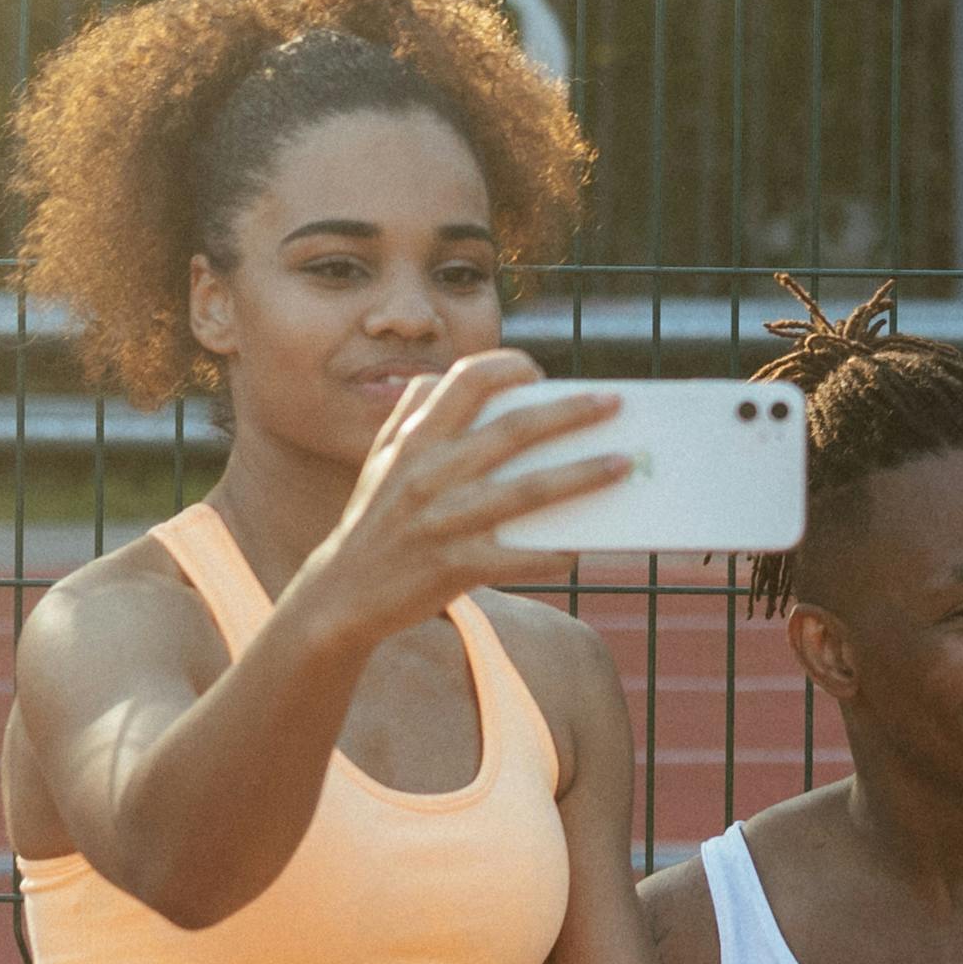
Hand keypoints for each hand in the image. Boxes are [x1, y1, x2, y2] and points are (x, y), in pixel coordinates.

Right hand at [311, 348, 632, 622]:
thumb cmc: (374, 520)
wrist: (340, 596)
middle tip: (615, 402)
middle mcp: (430, 474)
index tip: (540, 372)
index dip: (508, 367)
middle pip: (514, 430)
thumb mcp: (380, 459)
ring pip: (528, 490)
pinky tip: (583, 545)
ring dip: (582, 475)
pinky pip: (519, 557)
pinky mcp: (455, 567)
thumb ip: (411, 413)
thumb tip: (448, 375)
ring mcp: (444, 521)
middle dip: (571, 412)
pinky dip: (554, 552)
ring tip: (622, 463)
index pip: (466, 380)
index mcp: (414, 441)